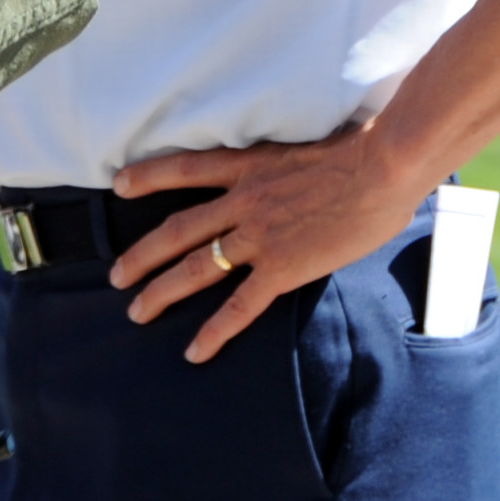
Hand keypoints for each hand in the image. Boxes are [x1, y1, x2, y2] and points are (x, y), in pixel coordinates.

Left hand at [109, 125, 429, 364]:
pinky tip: (195, 351)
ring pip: (196, 268)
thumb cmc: (361, 151)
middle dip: (142, 256)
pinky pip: (239, 306)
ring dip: (161, 292)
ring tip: (137, 312)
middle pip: (177, 230)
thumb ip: (284, 168)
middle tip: (116, 276)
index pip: (186, 168)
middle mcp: (243, 201)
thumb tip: (290, 178)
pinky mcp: (282, 268)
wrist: (383, 167)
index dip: (148, 177)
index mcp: (249, 167)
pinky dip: (214, 331)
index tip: (119, 184)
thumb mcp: (306, 148)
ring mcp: (259, 236)